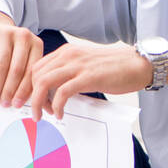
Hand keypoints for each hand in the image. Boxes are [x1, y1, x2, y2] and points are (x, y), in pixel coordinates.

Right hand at [0, 8, 43, 106]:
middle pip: (17, 69)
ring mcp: (6, 32)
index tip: (18, 104)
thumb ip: (30, 78)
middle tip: (5, 104)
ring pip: (2, 65)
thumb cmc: (11, 50)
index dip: (25, 90)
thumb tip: (37, 105)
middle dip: (10, 90)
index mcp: (36, 44)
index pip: (32, 71)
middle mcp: (23, 36)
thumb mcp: (24, 59)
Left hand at [27, 40, 152, 119]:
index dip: (30, 86)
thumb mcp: (85, 65)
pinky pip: (62, 92)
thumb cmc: (114, 68)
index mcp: (66, 52)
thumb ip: (69, 74)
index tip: (30, 102)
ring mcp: (78, 65)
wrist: (137, 64)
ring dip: (38, 102)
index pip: (37, 67)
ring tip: (42, 115)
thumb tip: (54, 92)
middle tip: (35, 112)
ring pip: (44, 82)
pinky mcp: (88, 77)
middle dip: (31, 96)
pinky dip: (56, 106)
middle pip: (36, 75)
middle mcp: (68, 55)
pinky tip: (60, 113)